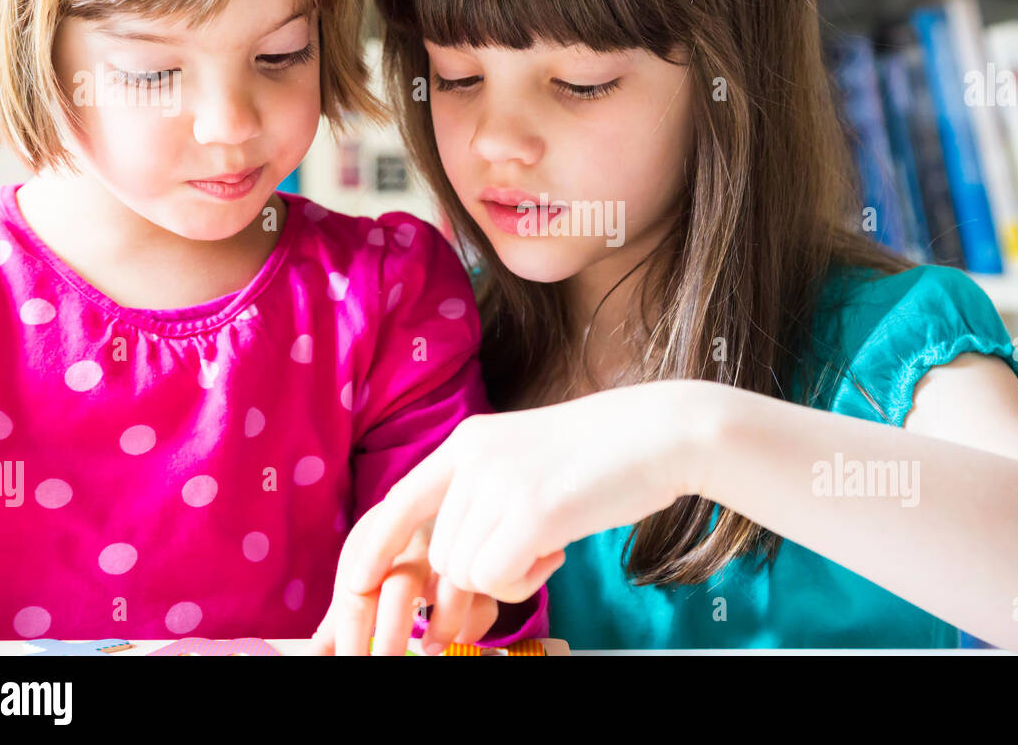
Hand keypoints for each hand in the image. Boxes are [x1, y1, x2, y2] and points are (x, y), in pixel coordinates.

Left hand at [308, 500, 498, 655]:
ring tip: (428, 648)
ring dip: (442, 625)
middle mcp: (412, 545)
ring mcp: (450, 550)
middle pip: (401, 587)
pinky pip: (485, 594)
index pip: (356, 596)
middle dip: (391, 633)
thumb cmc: (388, 547)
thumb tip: (314, 656)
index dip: (351, 637)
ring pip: (453, 585)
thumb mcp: (359, 571)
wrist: (428, 499)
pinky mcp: (480, 562)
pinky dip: (474, 622)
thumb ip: (340, 618)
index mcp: (373, 548)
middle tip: (384, 661)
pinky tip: (461, 636)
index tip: (348, 663)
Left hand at [338, 380, 716, 603]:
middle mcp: (473, 457)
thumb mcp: (526, 463)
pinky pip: (495, 579)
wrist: (662, 433)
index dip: (371, 548)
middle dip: (472, 577)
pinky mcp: (531, 510)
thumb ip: (484, 500)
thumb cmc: (602, 456)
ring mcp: (500, 482)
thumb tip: (450, 572)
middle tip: (526, 560)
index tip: (355, 585)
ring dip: (506, 576)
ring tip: (550, 543)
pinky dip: (524, 582)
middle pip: (437, 554)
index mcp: (468, 441)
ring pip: (463, 571)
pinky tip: (558, 549)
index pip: (396, 501)